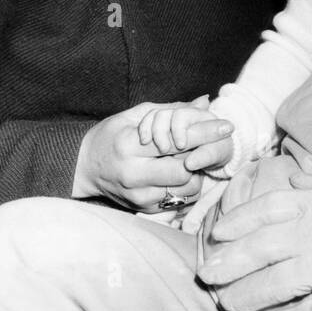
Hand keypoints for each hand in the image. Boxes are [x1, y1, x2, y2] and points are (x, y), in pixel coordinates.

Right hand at [73, 98, 225, 211]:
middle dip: (202, 156)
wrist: (85, 168)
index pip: (175, 141)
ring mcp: (138, 196)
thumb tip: (204, 101)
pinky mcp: (144, 209)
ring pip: (185, 189)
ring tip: (192, 159)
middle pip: (184, 170)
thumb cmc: (111, 135)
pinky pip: (178, 200)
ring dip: (196, 173)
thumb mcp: (135, 115)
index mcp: (129, 146)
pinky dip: (186, 186)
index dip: (204, 133)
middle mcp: (133, 174)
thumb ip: (170, 109)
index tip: (227, 127)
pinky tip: (182, 173)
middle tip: (211, 144)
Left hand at [197, 171, 311, 310]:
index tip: (218, 231)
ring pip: (270, 286)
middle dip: (227, 263)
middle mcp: (311, 234)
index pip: (265, 208)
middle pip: (257, 250)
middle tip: (206, 275)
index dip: (238, 220)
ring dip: (244, 297)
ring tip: (227, 305)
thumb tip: (293, 174)